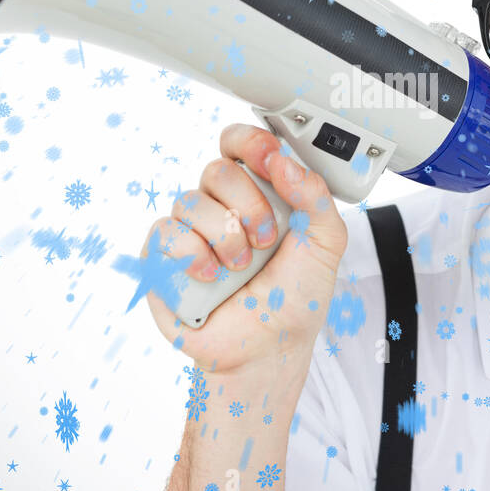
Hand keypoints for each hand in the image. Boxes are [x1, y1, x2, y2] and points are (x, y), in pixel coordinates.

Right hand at [140, 123, 348, 376]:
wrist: (269, 347)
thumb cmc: (295, 297)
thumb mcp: (326, 244)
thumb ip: (316, 197)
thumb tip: (284, 162)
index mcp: (257, 192)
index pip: (241, 145)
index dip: (251, 143)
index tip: (270, 160)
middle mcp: (221, 206)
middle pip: (217, 170)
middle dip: (248, 206)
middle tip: (266, 240)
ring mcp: (190, 231)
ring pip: (189, 201)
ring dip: (224, 237)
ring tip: (241, 267)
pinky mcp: (163, 258)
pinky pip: (164, 233)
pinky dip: (193, 255)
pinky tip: (211, 276)